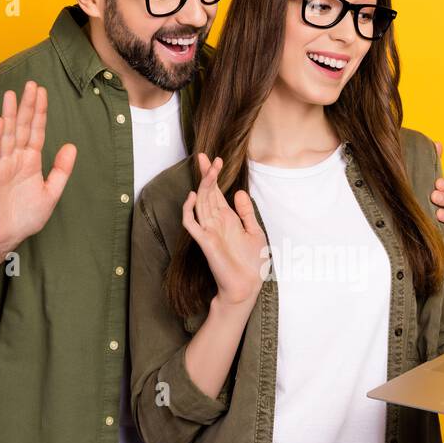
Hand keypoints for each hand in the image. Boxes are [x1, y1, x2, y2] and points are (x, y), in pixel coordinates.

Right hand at [0, 82, 76, 256]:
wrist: (5, 236)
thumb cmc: (26, 216)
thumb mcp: (51, 193)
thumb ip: (61, 170)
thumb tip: (71, 146)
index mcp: (30, 161)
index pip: (36, 131)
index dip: (39, 112)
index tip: (42, 92)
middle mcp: (15, 159)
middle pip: (21, 127)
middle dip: (26, 106)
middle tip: (30, 84)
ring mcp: (0, 165)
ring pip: (6, 135)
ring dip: (8, 115)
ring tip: (11, 95)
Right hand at [182, 152, 268, 307]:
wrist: (247, 286)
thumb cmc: (251, 264)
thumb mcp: (255, 232)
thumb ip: (246, 213)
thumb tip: (238, 192)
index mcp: (227, 219)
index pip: (216, 193)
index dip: (213, 176)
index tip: (213, 159)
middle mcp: (216, 222)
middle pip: (206, 193)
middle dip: (206, 175)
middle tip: (206, 156)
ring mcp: (208, 231)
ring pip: (200, 203)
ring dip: (203, 186)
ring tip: (208, 168)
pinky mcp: (204, 242)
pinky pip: (191, 223)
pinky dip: (188, 210)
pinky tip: (192, 195)